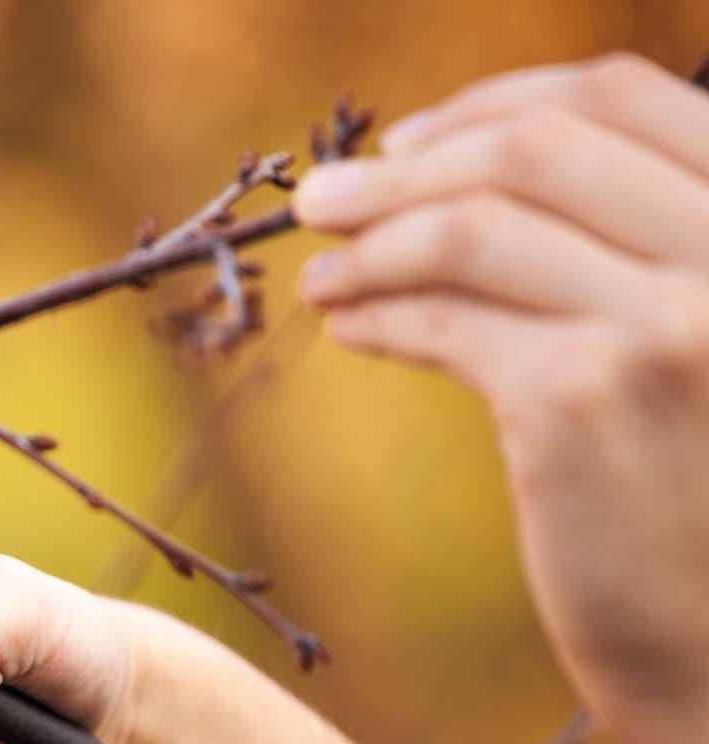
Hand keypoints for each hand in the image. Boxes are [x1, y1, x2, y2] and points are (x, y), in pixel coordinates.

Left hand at [293, 53, 708, 743]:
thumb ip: (638, 253)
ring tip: (319, 271)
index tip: (410, 140)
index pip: (619, 97)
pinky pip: (442, 321)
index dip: (493, 104)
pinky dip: (377, 312)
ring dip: (370, 240)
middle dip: (404, 169)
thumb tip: (475, 176)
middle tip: (322, 198)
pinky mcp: (578, 402)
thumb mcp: (706, 341)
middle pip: (531, 150)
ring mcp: (662, 325)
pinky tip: (346, 325)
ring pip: (470, 228)